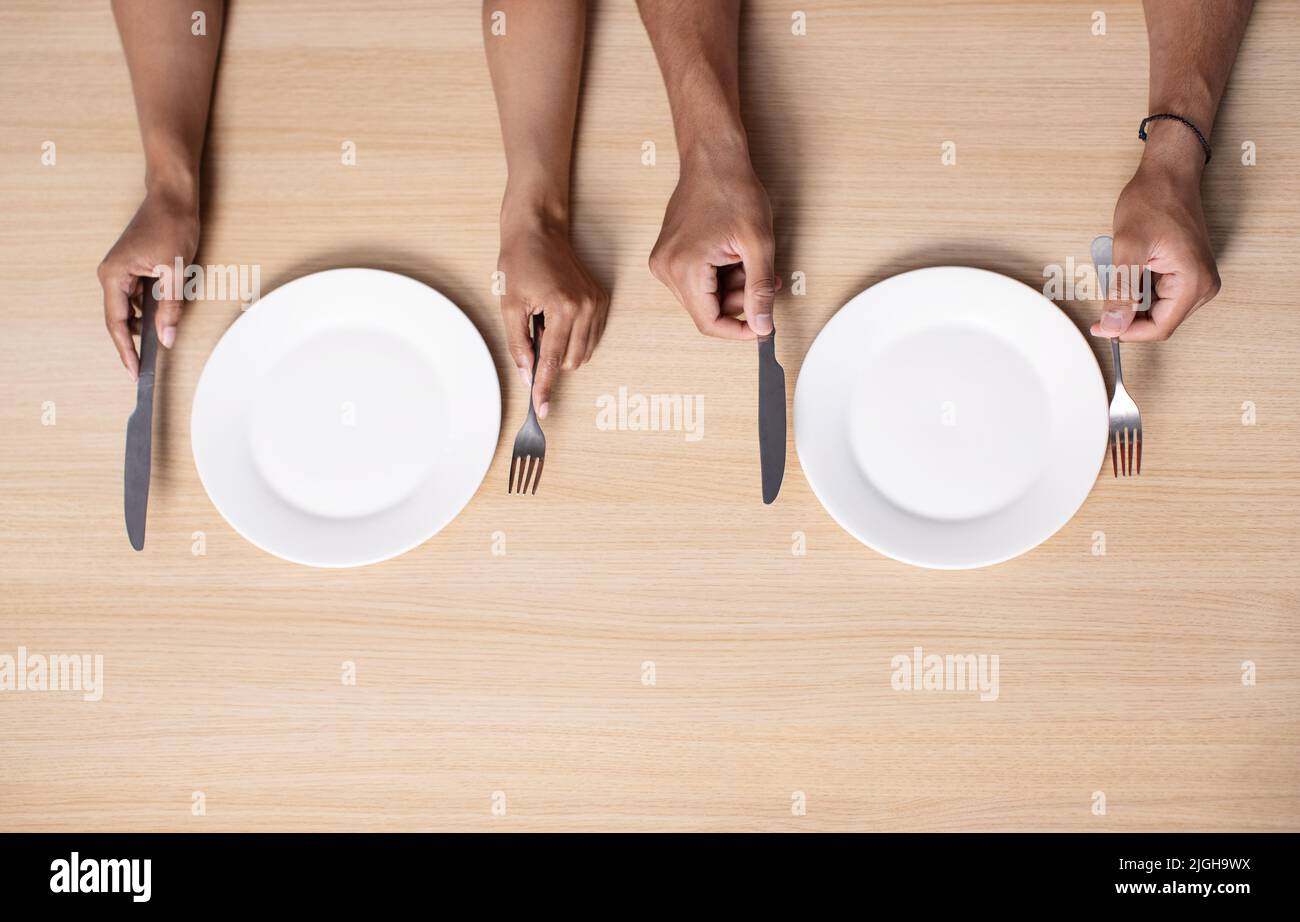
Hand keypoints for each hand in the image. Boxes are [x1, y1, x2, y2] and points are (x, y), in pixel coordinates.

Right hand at [98, 187, 198, 378]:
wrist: (173, 197)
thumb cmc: (173, 225)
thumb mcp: (175, 271)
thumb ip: (170, 307)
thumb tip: (166, 337)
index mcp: (114, 276)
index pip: (117, 322)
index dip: (125, 350)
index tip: (134, 372)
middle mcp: (111, 275)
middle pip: (119, 319)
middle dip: (133, 342)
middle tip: (146, 367)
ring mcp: (120, 271)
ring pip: (130, 309)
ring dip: (145, 324)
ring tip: (161, 339)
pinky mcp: (132, 268)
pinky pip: (138, 297)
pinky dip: (149, 310)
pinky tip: (164, 315)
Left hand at [497, 213, 607, 418]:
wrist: (539, 231)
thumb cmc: (520, 263)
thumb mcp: (510, 306)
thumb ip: (519, 345)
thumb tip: (528, 375)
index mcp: (563, 308)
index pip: (552, 361)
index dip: (544, 388)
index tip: (542, 410)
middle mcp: (586, 308)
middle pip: (570, 361)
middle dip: (550, 359)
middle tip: (533, 330)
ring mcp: (597, 305)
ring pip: (583, 353)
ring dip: (561, 348)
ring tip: (545, 319)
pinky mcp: (601, 301)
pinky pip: (590, 338)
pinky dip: (572, 338)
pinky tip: (557, 316)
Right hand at [648, 151, 777, 339]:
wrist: (713, 158)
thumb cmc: (733, 190)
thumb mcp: (758, 244)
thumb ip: (760, 290)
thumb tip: (762, 325)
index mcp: (685, 268)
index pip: (708, 323)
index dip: (738, 331)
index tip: (761, 327)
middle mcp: (666, 269)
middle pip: (706, 310)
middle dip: (740, 300)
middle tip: (765, 279)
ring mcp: (664, 262)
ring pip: (704, 297)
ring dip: (732, 287)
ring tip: (750, 259)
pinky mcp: (668, 255)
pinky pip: (697, 281)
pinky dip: (720, 276)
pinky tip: (733, 255)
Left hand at [1094, 132, 1219, 341]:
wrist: (1168, 175)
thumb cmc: (1152, 201)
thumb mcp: (1128, 248)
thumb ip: (1122, 292)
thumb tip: (1113, 325)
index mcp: (1194, 283)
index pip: (1159, 328)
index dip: (1126, 332)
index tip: (1100, 327)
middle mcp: (1203, 286)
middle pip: (1158, 322)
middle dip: (1128, 315)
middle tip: (1105, 292)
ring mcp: (1198, 281)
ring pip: (1156, 310)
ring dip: (1132, 301)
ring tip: (1121, 270)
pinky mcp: (1188, 274)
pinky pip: (1159, 296)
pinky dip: (1138, 290)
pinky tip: (1131, 268)